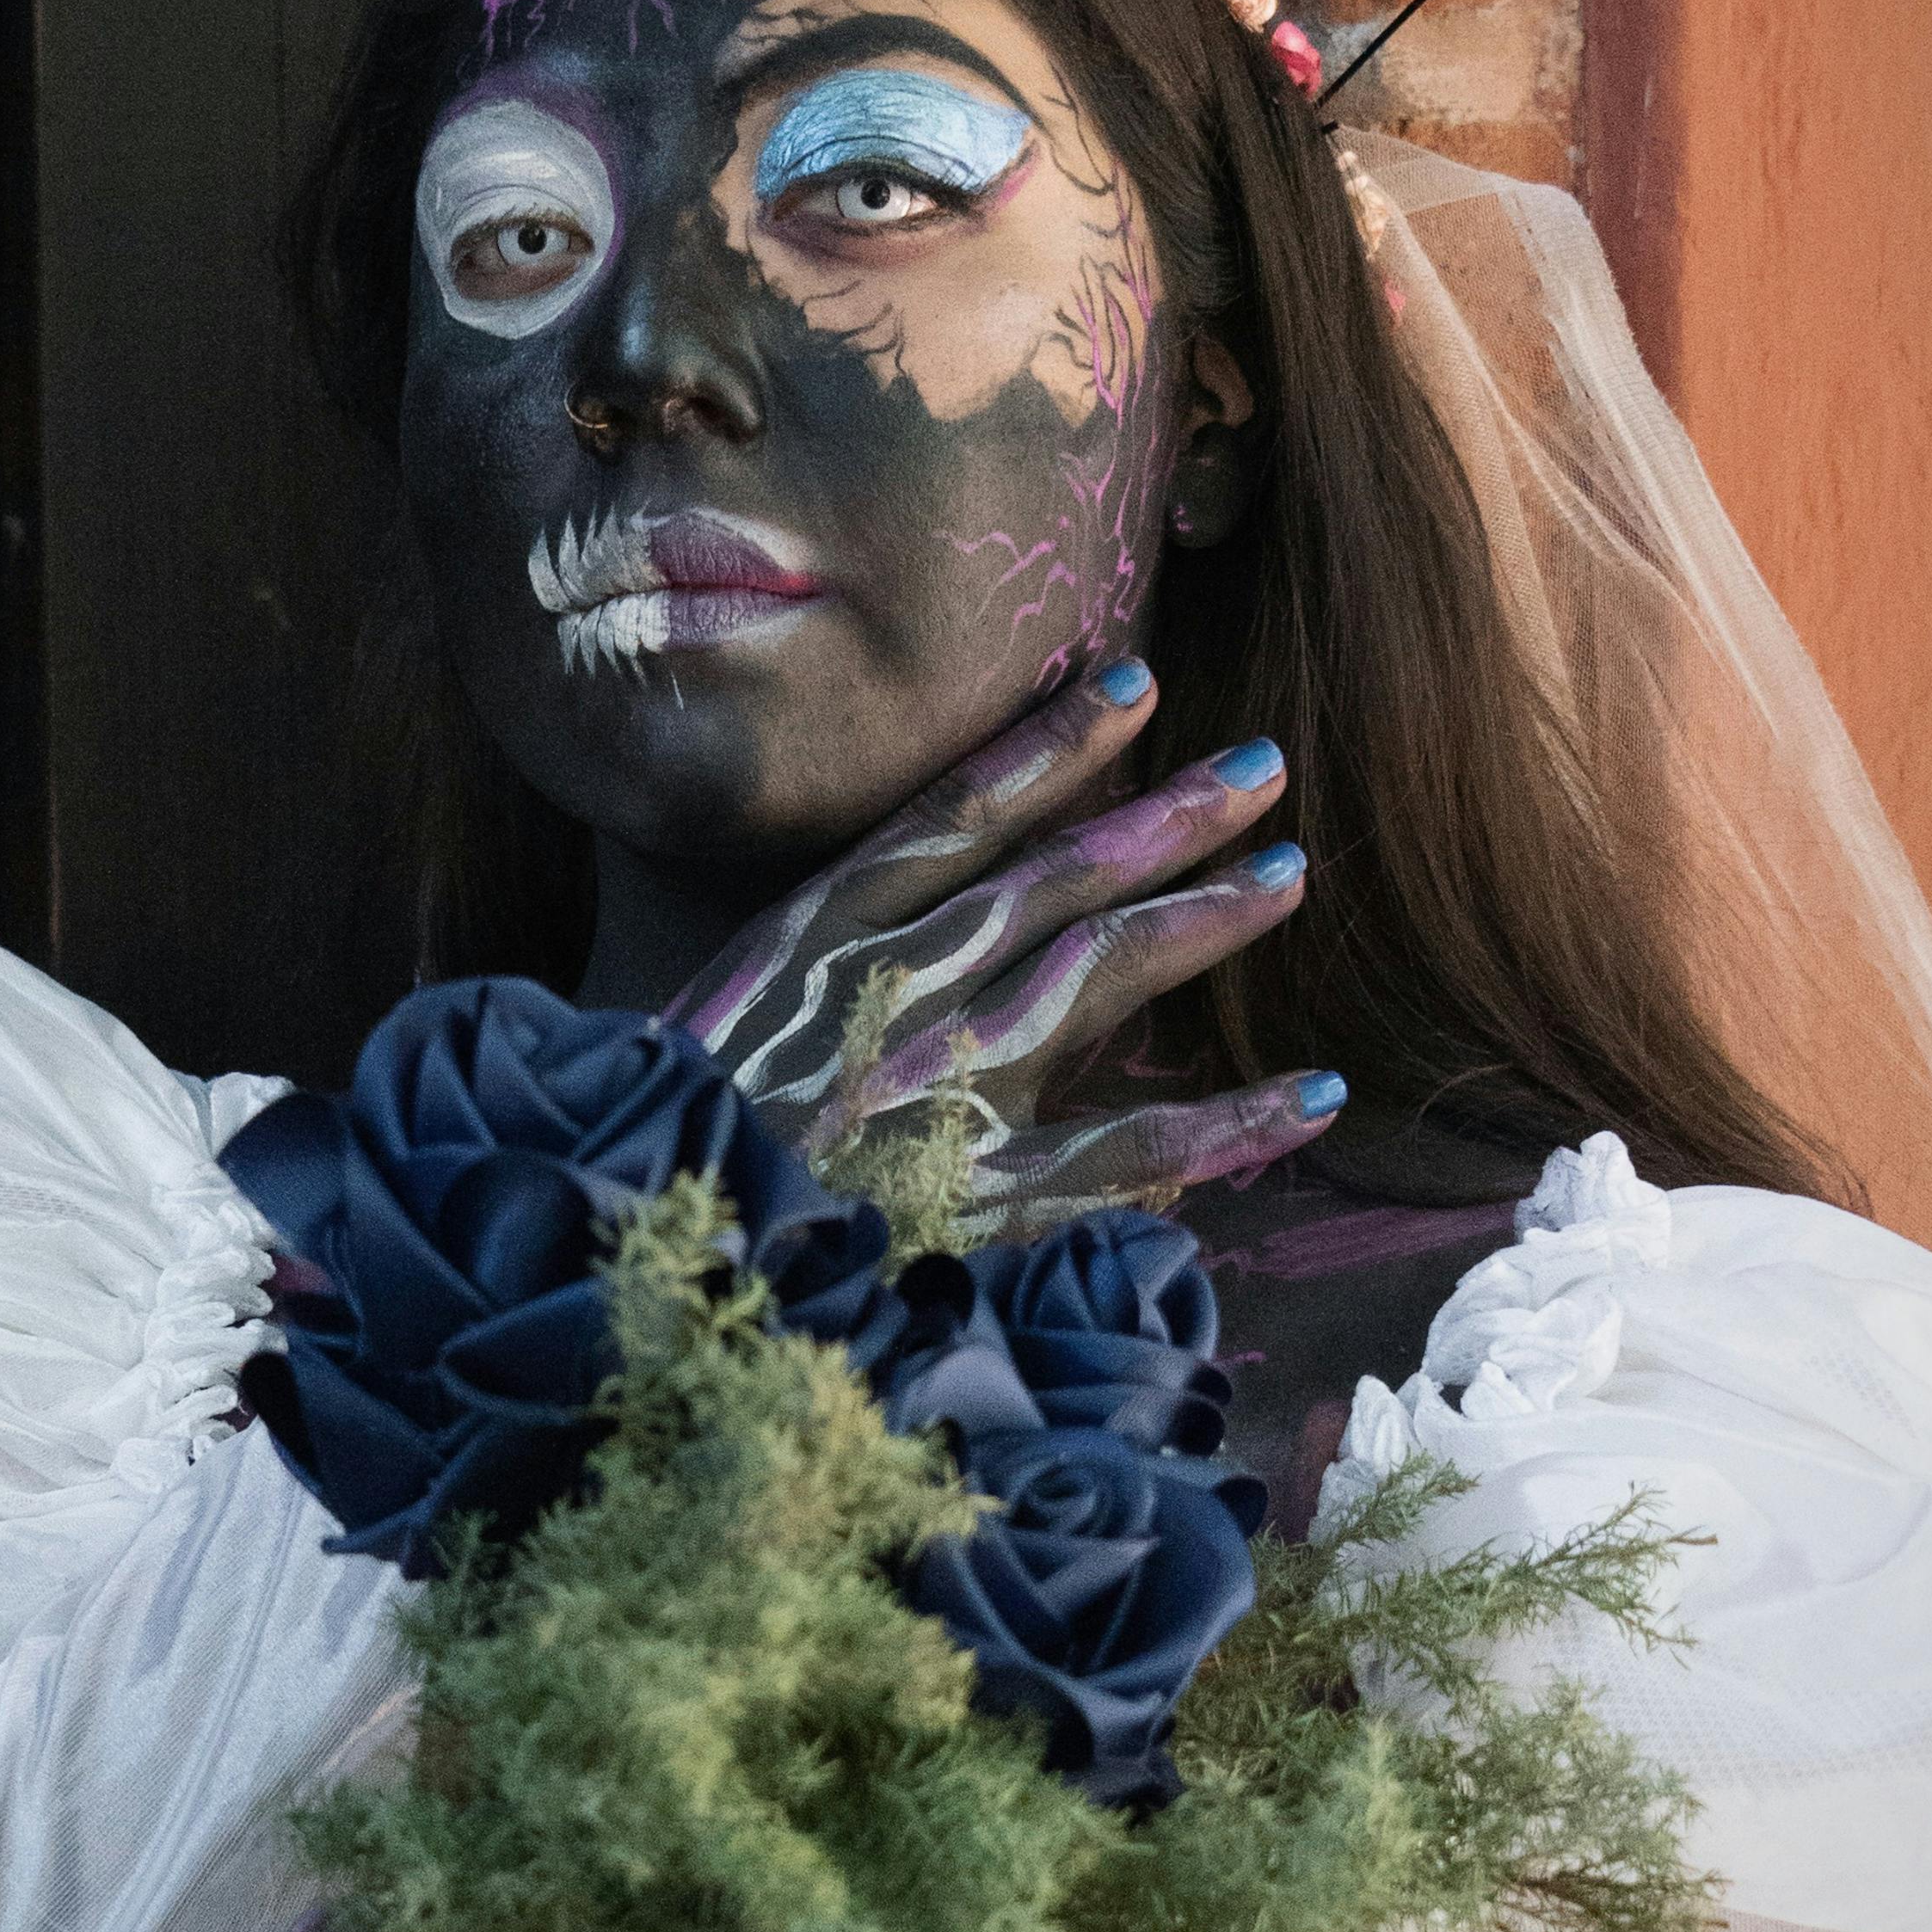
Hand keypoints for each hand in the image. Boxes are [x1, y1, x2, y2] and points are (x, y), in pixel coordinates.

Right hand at [663, 663, 1341, 1217]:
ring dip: (1205, 918)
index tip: (1129, 689)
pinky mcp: (977, 1194)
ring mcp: (939, 1087)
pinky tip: (1315, 1092)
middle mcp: (889, 991)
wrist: (617, 1242)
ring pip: (1101, 973)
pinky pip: (1131, 1149)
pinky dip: (1230, 1123)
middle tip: (1261, 763)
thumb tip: (860, 953)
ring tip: (1290, 873)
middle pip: (1053, 877)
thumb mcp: (692, 1032)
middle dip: (1165, 814)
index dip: (1048, 749)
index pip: (950, 818)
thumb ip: (786, 986)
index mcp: (811, 941)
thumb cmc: (649, 1145)